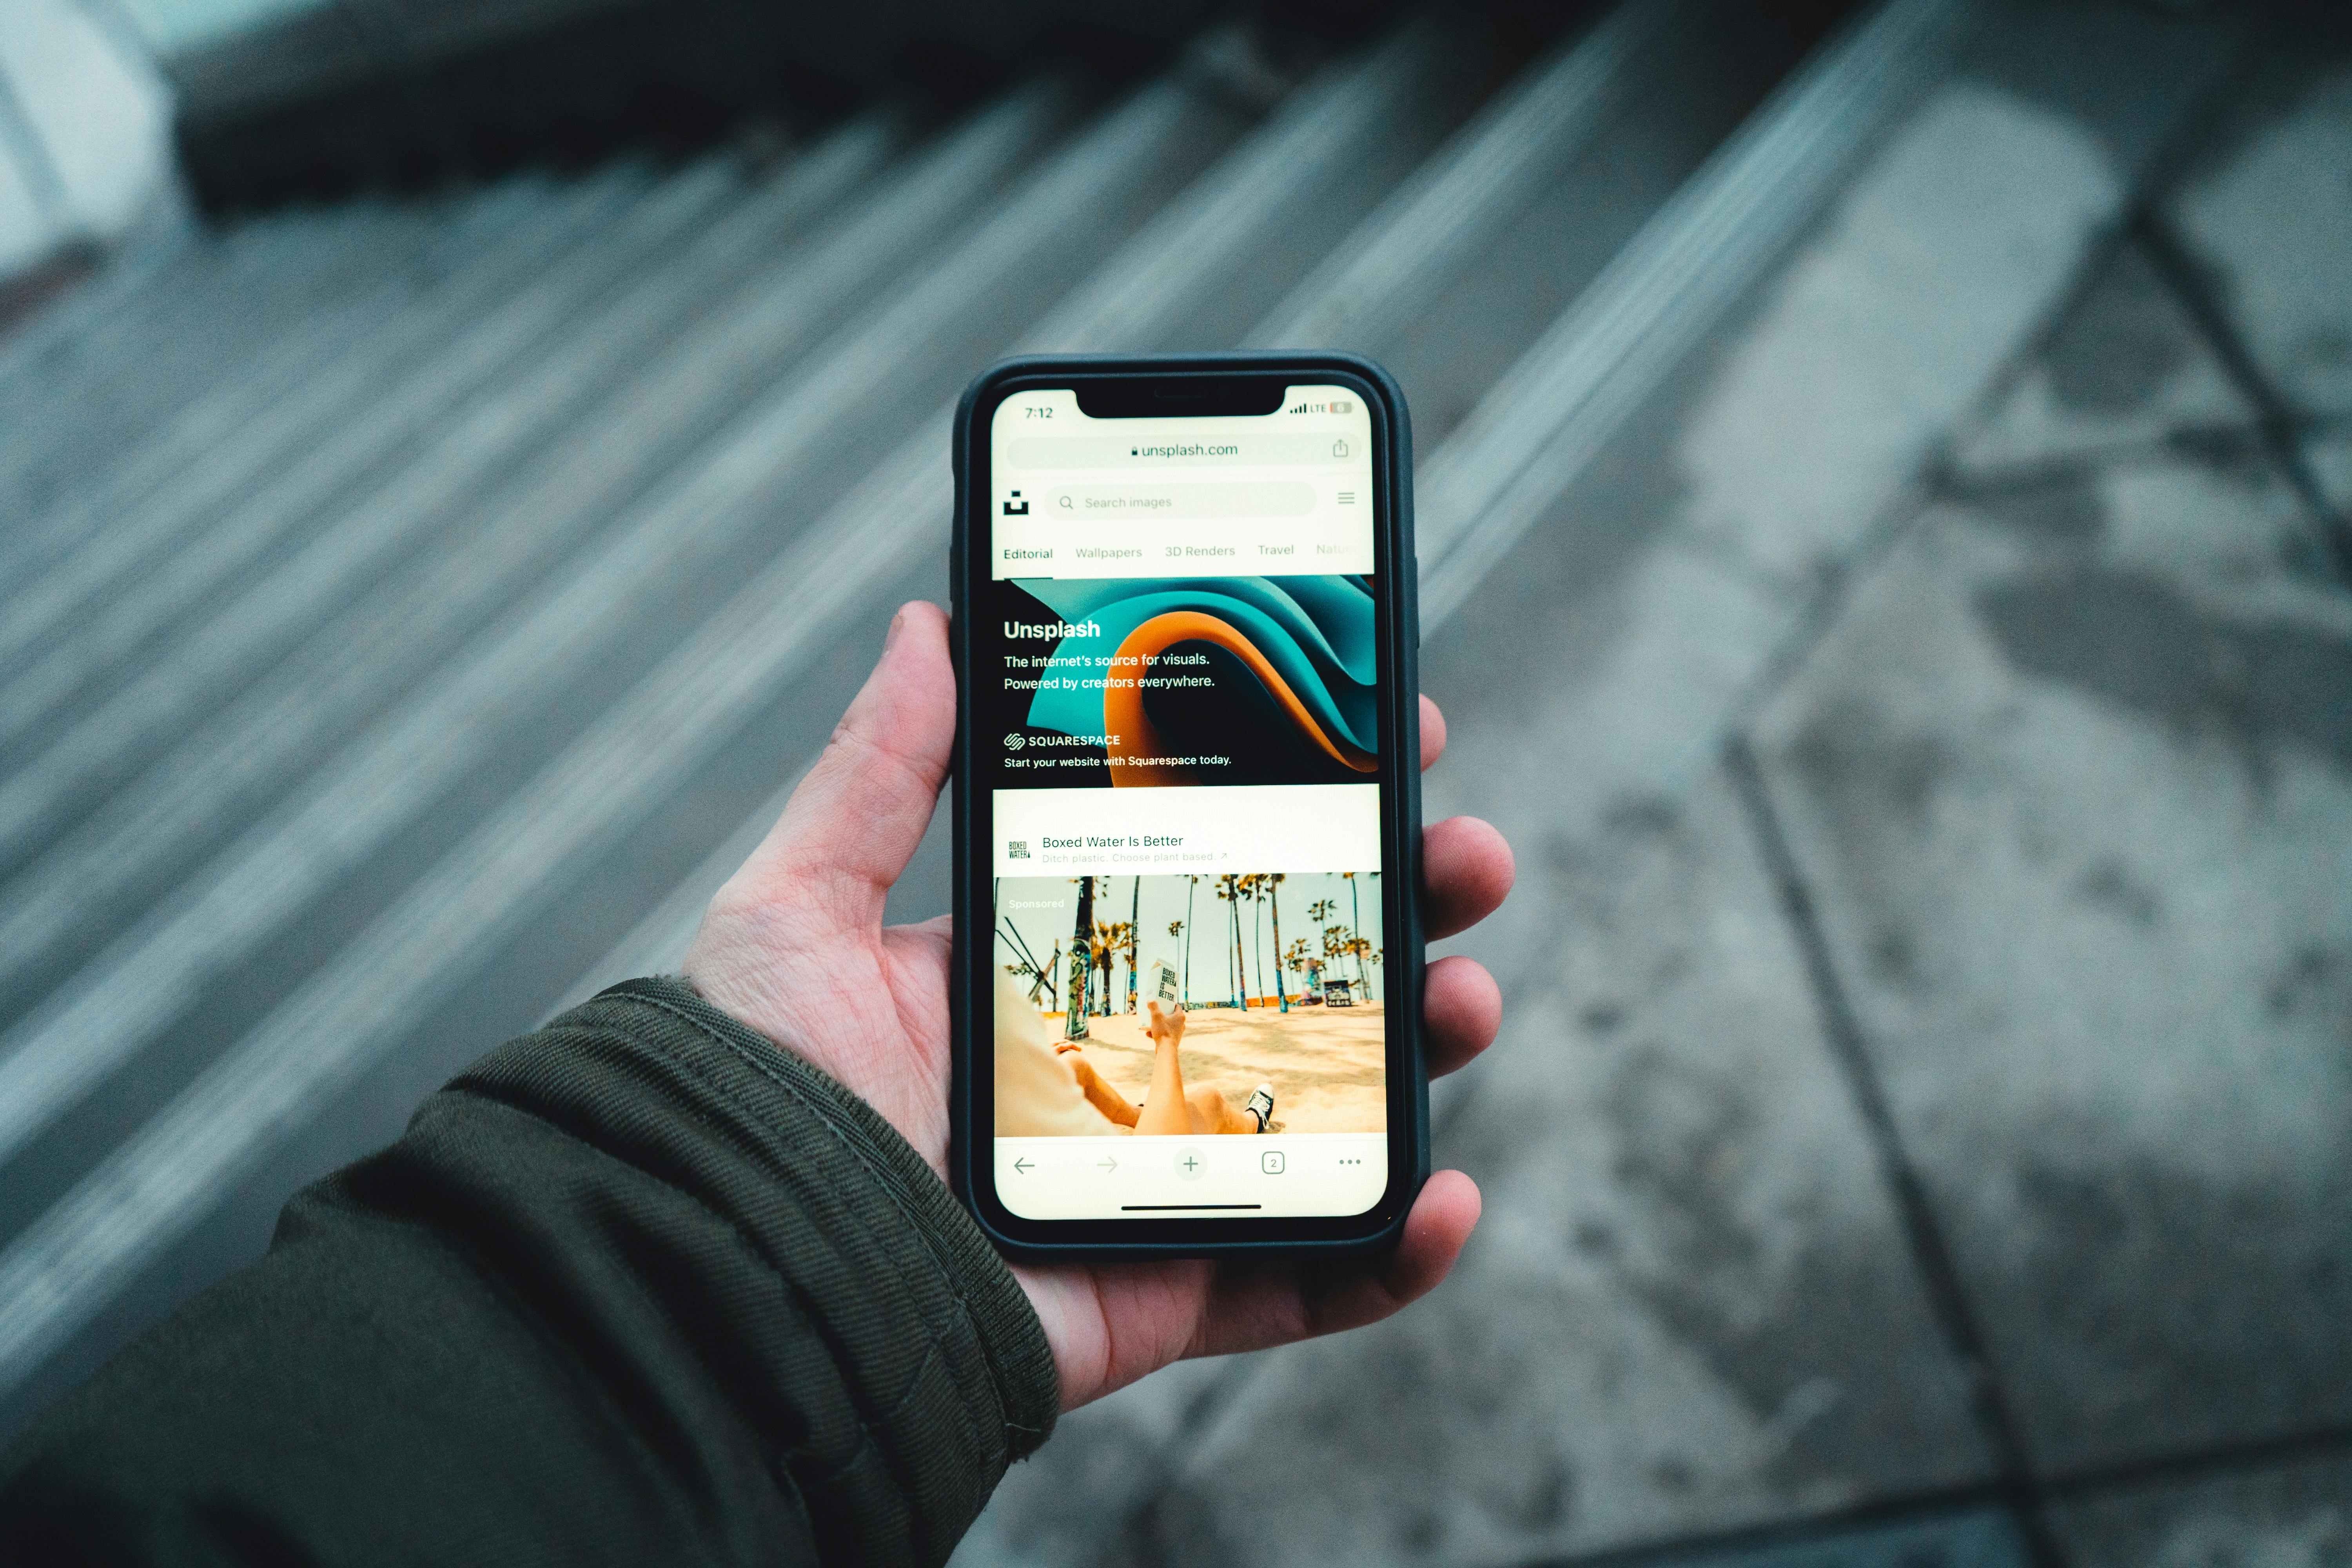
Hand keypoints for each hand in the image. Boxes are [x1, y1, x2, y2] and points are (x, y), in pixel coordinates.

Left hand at [684, 603, 1514, 1410]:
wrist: (740, 1272)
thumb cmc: (755, 1095)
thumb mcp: (799, 908)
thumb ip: (875, 773)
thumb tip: (928, 621)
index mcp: (1054, 969)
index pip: (1215, 869)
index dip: (1314, 802)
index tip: (1386, 730)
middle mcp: (1123, 1063)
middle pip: (1305, 976)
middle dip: (1408, 907)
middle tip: (1466, 852)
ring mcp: (1159, 1178)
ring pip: (1334, 1111)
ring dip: (1428, 1050)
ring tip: (1472, 995)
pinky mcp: (1169, 1288)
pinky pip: (1309, 1280)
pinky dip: (1393, 1256)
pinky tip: (1449, 1196)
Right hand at [1144, 999, 1184, 1048]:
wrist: (1166, 1049)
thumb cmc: (1163, 1031)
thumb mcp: (1156, 1016)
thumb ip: (1153, 1006)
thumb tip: (1150, 1001)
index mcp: (1180, 1016)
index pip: (1176, 1006)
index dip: (1169, 1003)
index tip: (1162, 1003)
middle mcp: (1181, 1024)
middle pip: (1171, 1015)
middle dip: (1162, 1014)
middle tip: (1155, 1013)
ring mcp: (1177, 1032)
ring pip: (1166, 1025)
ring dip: (1158, 1024)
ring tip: (1150, 1024)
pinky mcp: (1173, 1039)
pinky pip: (1164, 1033)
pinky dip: (1157, 1033)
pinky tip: (1148, 1034)